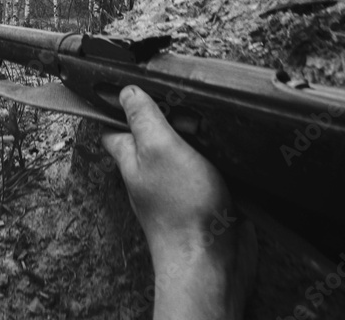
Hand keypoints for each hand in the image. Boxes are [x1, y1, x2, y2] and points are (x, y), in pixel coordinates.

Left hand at [101, 85, 255, 319]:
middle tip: (182, 95)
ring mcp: (178, 185)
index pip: (114, 128)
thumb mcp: (159, 149)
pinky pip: (208, 168)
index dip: (117, 107)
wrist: (212, 259)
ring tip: (209, 112)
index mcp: (131, 159)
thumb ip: (144, 120)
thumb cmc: (181, 209)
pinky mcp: (207, 196)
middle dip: (165, 115)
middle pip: (151, 135)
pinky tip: (230, 144)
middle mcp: (150, 172)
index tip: (128, 86)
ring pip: (182, 151)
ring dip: (195, 135)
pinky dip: (217, 156)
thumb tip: (126, 92)